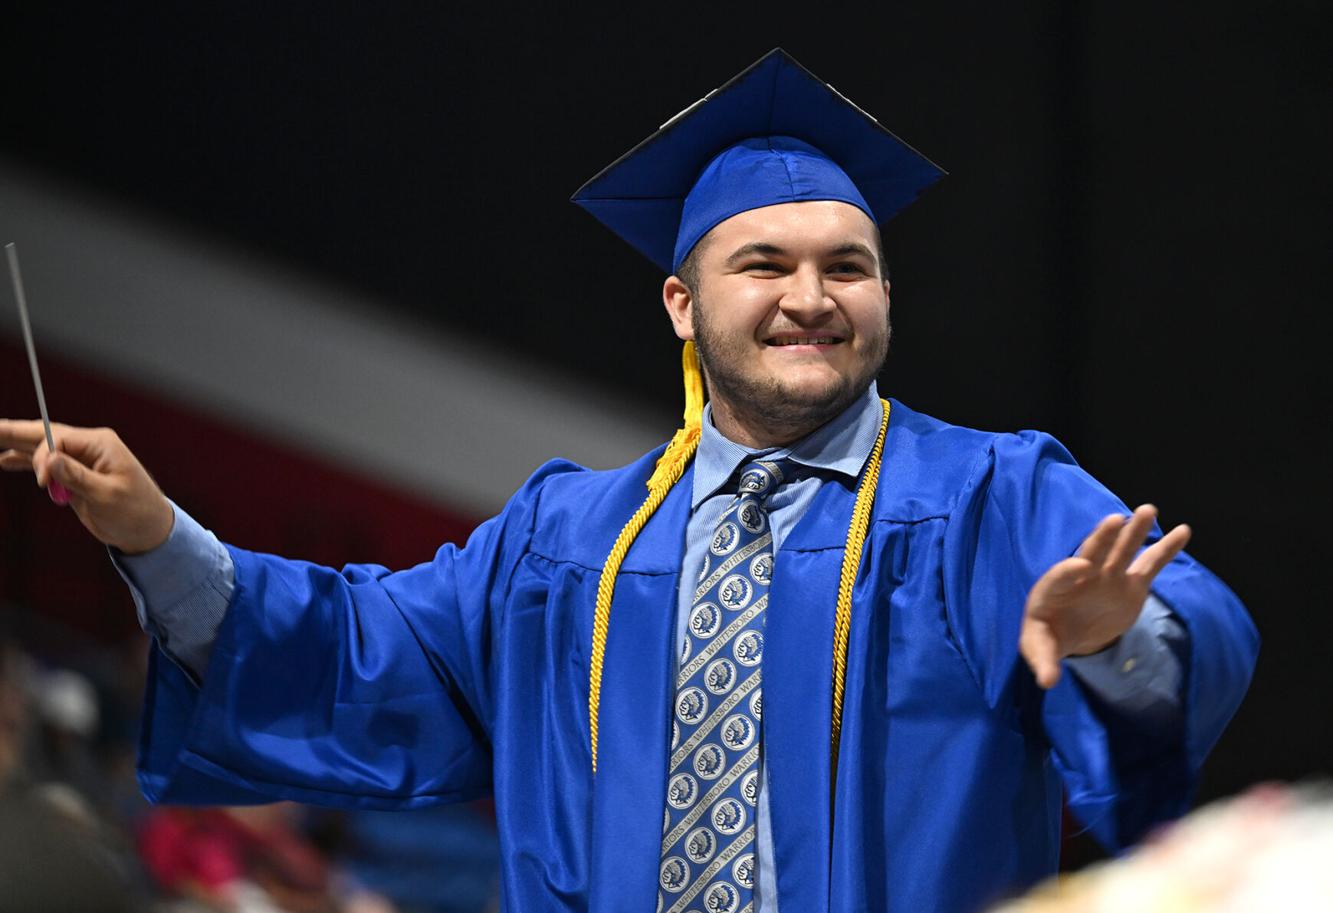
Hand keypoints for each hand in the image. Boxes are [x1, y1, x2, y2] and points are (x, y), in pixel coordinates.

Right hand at [0, 419, 173, 553]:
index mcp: (101, 444)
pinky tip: (5, 460)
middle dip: (16, 432)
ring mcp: (81, 460)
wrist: (147, 529)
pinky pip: (46, 464)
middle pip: (46, 435)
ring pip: (42, 447)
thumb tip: (51, 459)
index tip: (43, 483)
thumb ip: (77, 477)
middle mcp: (89, 447)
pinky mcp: (74, 476)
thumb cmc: (136, 511)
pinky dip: (26, 462)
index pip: (59, 440)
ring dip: (16, 444)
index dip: (42, 457)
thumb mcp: (107, 496)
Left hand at [1019, 504, 1190, 688]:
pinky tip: (1183, 530)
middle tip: (1114, 521)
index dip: (1067, 571)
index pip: (1058, 577)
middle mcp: (1081, 577)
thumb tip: (1047, 682)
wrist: (1068, 631)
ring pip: (1121, 551)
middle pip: (1091, 553)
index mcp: (1052, 589)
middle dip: (1102, 538)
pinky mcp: (1130, 585)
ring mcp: (1108, 578)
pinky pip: (1149, 564)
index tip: (1079, 566)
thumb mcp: (1040, 649)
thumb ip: (1043, 662)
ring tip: (1148, 510)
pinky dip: (1165, 549)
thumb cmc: (1047, 636)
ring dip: (1134, 532)